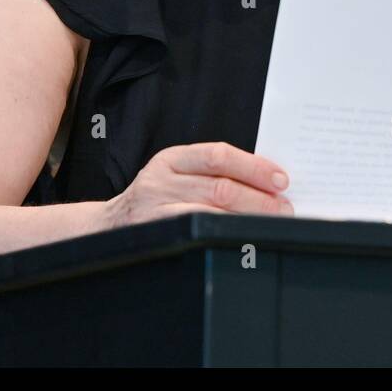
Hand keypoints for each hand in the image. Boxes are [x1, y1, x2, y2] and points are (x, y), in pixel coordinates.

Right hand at [104, 141, 292, 228]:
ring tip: (272, 222)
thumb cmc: (156, 199)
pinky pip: (197, 232)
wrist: (107, 228)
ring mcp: (155, 209)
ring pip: (210, 211)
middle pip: (219, 186)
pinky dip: (225, 233)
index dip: (253, 167)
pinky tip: (243, 235)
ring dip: (248, 217)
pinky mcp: (155, 233)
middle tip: (284, 207)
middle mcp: (160, 180)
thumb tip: (266, 182)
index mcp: (171, 159)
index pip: (218, 155)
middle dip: (259, 198)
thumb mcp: (176, 175)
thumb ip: (211, 172)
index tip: (280, 179)